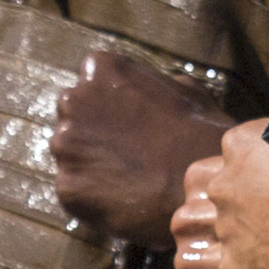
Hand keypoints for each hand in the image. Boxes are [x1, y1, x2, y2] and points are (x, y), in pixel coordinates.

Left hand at [45, 49, 233, 244]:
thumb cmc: (202, 135)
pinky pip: (74, 193)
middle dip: (92, 136)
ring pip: (70, 157)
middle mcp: (74, 100)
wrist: (203, 185)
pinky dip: (93, 199)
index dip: (109, 109)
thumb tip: (158, 89)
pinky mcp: (66, 186)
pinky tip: (124, 199)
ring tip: (129, 180)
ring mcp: (65, 144)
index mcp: (100, 68)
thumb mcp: (188, 92)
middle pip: (72, 120)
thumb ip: (157, 85)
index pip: (89, 85)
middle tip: (127, 156)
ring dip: (91, 168)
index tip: (128, 126)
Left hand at [167, 136, 268, 268]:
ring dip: (252, 237)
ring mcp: (223, 229)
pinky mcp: (231, 267)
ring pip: (232, 232)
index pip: (239, 148)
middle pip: (227, 191)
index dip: (261, 164)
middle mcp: (222, 185)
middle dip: (248, 202)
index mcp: (240, 144)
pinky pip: (241, 268)